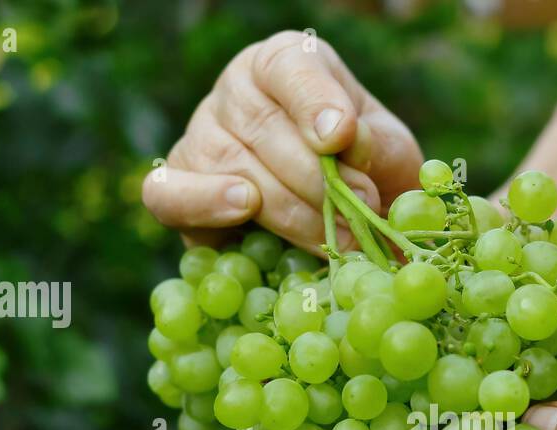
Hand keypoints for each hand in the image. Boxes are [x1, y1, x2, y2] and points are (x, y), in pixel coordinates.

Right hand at [142, 30, 422, 251]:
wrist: (343, 227)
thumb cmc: (367, 178)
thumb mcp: (388, 154)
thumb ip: (375, 142)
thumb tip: (343, 139)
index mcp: (286, 65)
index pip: (290, 66)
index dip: (315, 101)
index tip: (343, 136)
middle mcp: (235, 93)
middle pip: (264, 128)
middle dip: (319, 179)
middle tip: (361, 209)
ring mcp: (201, 139)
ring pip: (232, 167)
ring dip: (290, 210)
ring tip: (333, 237)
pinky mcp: (176, 189)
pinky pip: (167, 193)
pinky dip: (202, 202)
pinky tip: (242, 208)